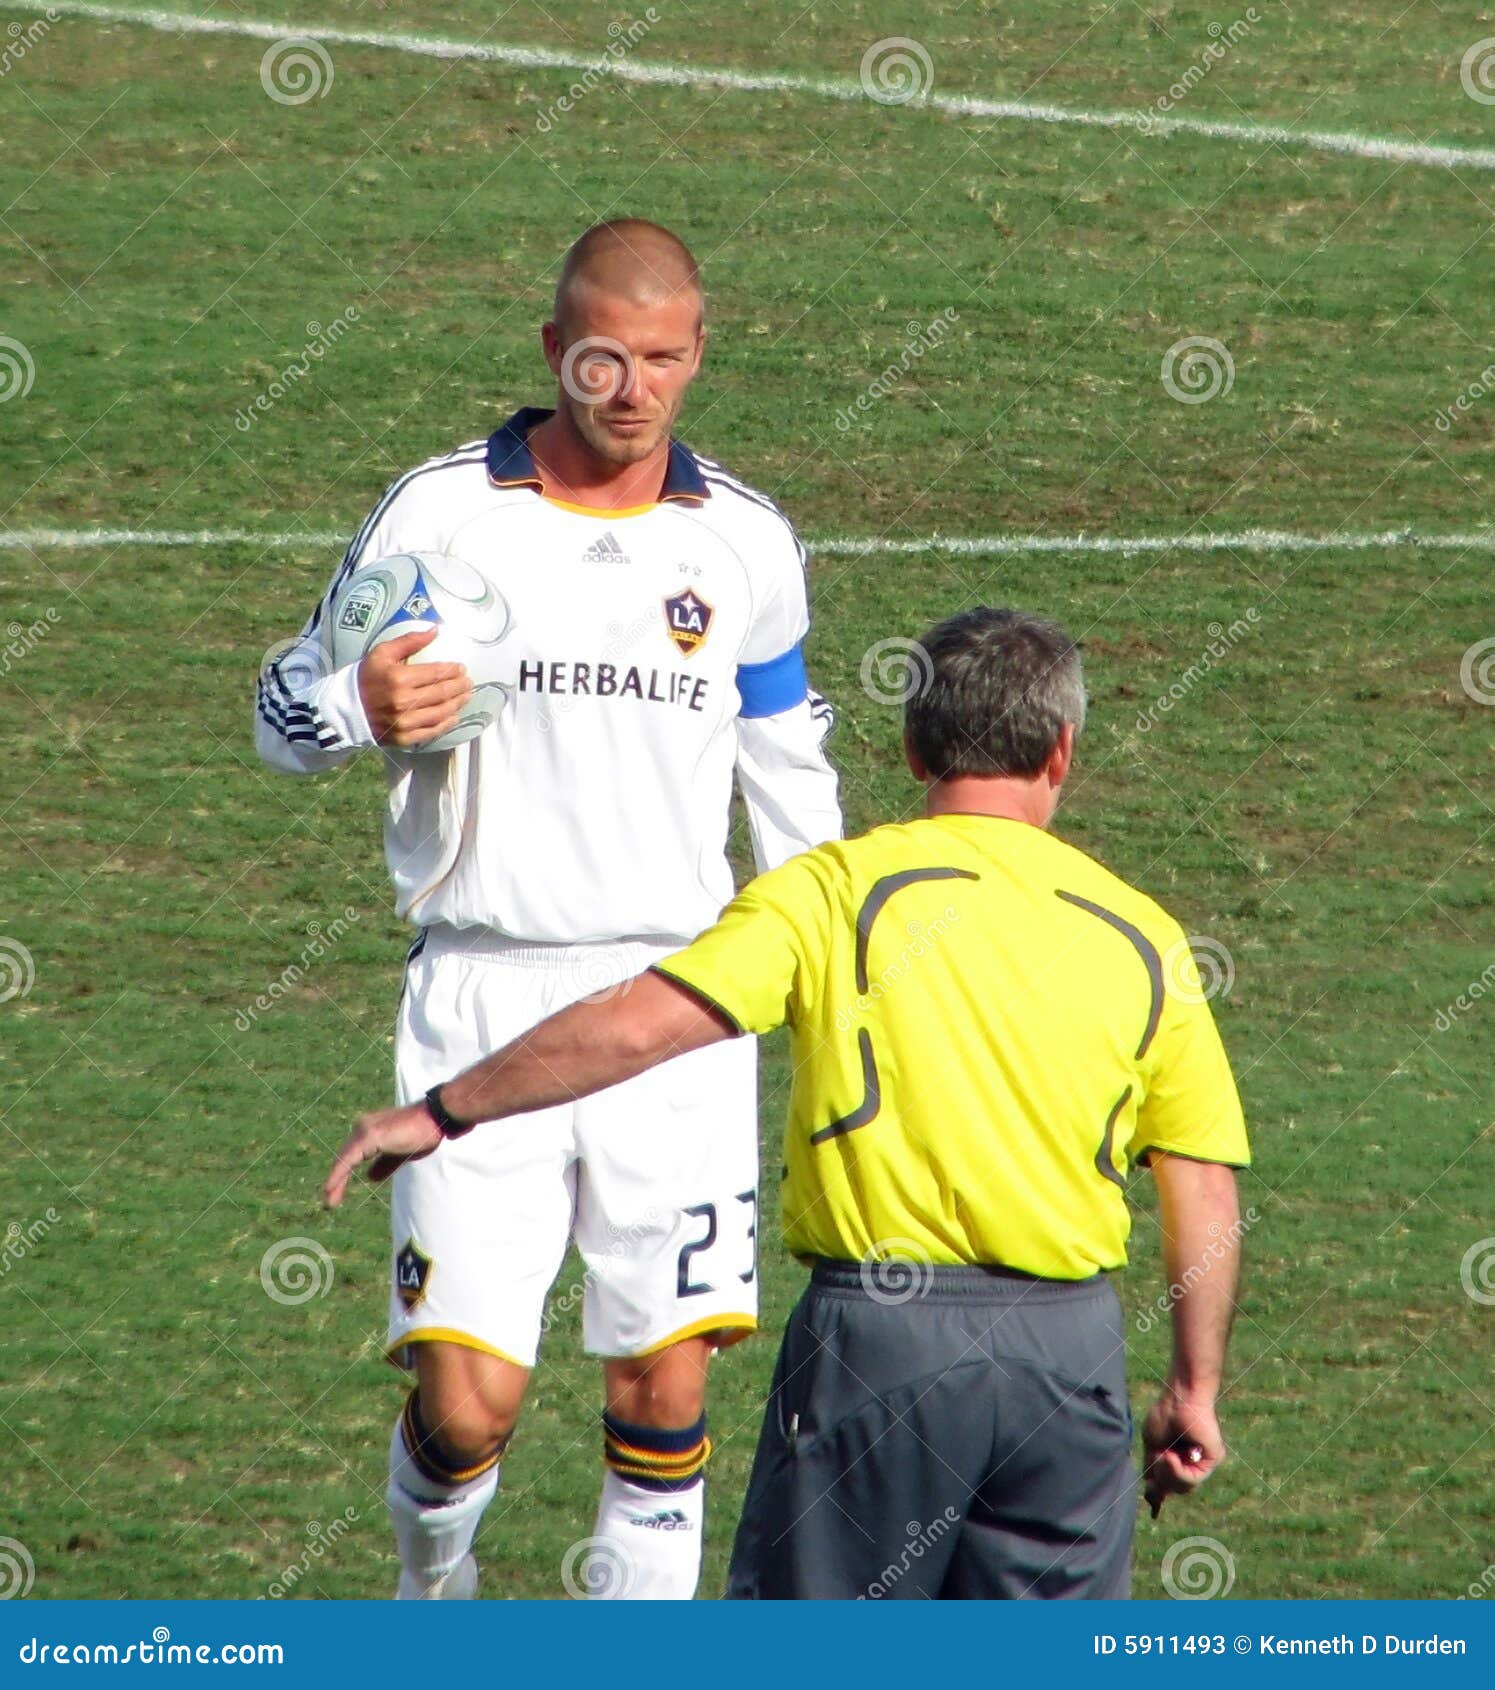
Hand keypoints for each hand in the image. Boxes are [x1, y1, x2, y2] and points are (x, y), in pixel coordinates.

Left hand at [324, 1102, 443, 1207]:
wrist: (435, 1119)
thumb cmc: (422, 1134)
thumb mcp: (400, 1154)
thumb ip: (384, 1165)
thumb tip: (369, 1177)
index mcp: (369, 1130)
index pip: (350, 1155)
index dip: (343, 1174)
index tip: (336, 1193)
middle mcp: (362, 1127)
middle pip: (344, 1157)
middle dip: (337, 1181)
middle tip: (330, 1202)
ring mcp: (364, 1130)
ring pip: (343, 1159)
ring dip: (335, 1182)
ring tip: (329, 1201)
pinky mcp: (370, 1136)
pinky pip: (349, 1159)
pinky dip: (339, 1174)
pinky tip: (331, 1187)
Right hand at [357, 628, 472, 747]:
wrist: (346, 709)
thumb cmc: (366, 677)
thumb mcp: (382, 653)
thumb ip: (410, 640)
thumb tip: (436, 630)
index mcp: (399, 678)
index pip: (436, 673)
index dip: (452, 670)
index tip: (461, 668)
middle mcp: (404, 701)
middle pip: (442, 693)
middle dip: (460, 686)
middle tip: (469, 682)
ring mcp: (405, 722)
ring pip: (441, 712)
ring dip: (458, 703)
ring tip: (466, 696)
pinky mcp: (404, 738)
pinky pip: (432, 731)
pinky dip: (446, 723)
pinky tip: (454, 716)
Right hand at [1141, 1387, 1223, 1517]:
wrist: (1179, 1399)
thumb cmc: (1165, 1415)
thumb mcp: (1152, 1444)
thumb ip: (1153, 1468)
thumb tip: (1152, 1491)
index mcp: (1176, 1458)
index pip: (1169, 1483)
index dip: (1158, 1496)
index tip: (1154, 1510)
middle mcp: (1190, 1462)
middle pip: (1173, 1489)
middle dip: (1160, 1479)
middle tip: (1157, 1458)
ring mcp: (1201, 1462)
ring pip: (1183, 1488)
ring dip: (1167, 1474)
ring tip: (1164, 1455)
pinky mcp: (1211, 1461)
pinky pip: (1193, 1480)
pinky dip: (1178, 1471)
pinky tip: (1172, 1457)